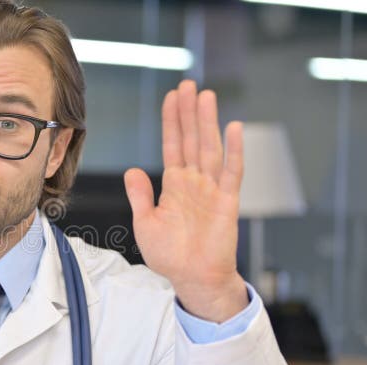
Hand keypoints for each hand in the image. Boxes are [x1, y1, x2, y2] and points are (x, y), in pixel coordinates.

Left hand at [123, 80, 247, 322]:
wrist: (193, 279)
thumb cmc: (171, 256)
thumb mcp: (146, 224)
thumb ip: (140, 196)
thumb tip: (131, 170)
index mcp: (175, 186)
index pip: (173, 146)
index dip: (171, 122)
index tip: (171, 97)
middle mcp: (195, 182)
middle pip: (192, 140)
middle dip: (189, 113)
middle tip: (188, 84)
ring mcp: (212, 190)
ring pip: (210, 149)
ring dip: (208, 123)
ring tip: (206, 97)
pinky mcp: (228, 203)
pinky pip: (232, 172)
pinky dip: (234, 151)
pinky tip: (234, 128)